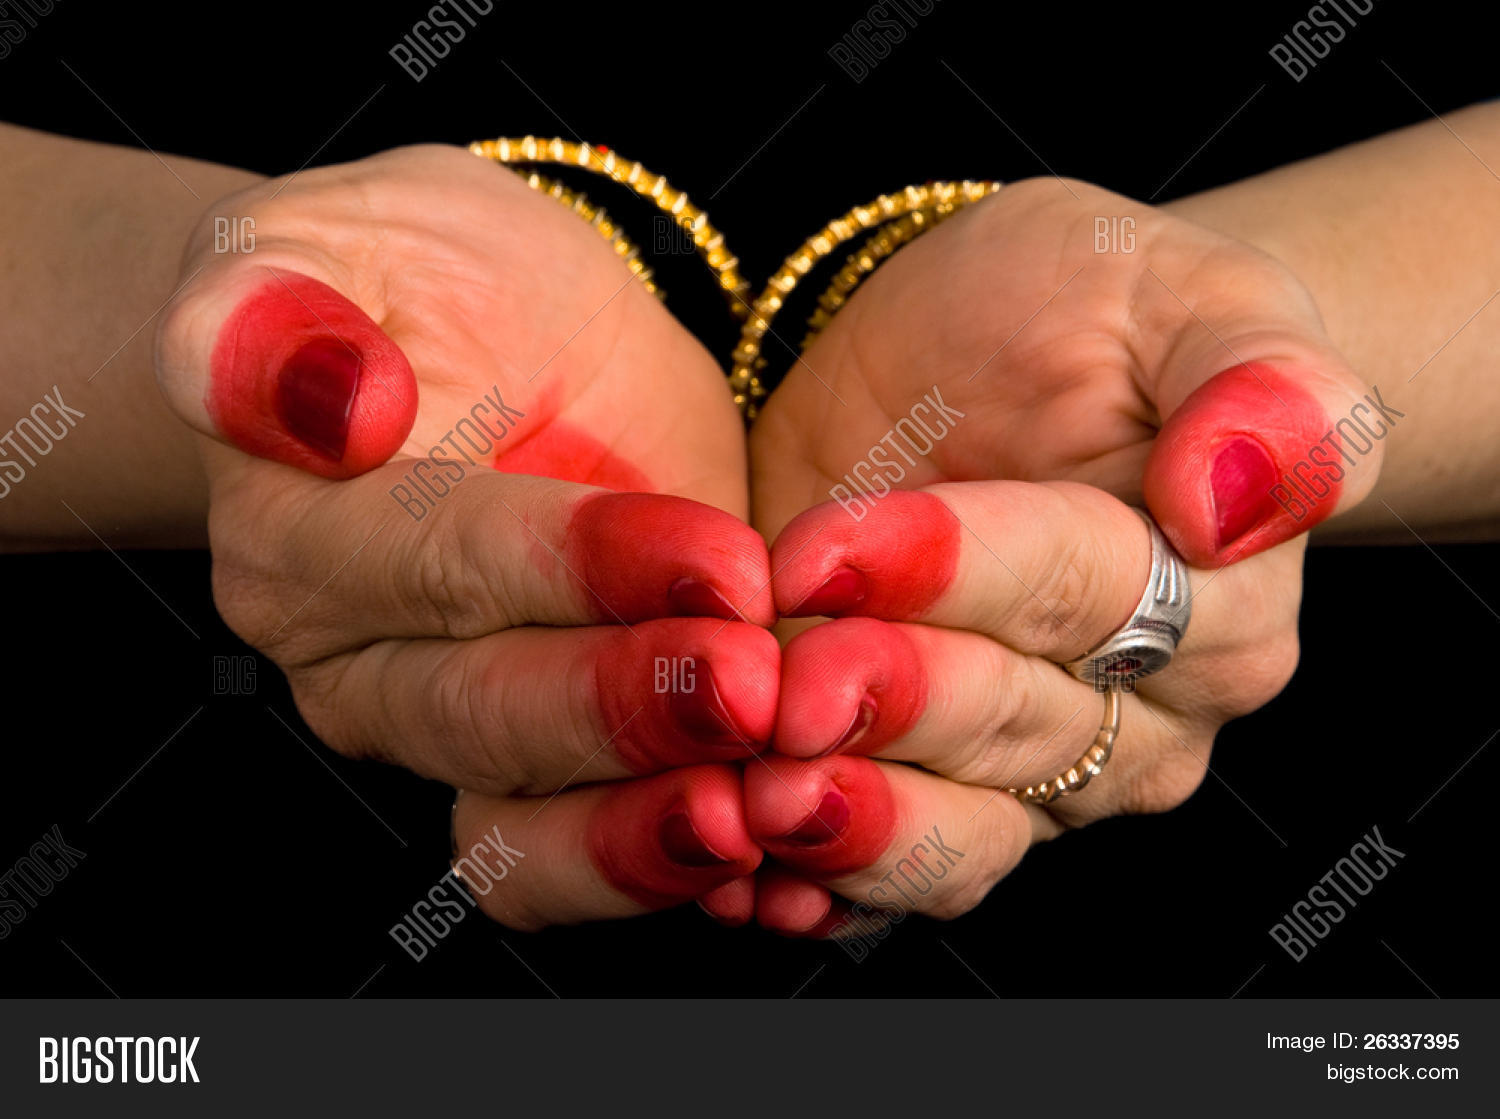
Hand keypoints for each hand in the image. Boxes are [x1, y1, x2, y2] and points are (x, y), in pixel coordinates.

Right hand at [155, 145, 775, 929]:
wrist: (494, 340)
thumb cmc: (414, 280)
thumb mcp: (331, 241)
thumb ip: (270, 308)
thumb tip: (329, 401)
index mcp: (307, 534)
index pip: (438, 561)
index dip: (574, 571)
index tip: (715, 563)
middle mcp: (364, 659)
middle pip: (486, 711)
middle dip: (629, 710)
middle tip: (761, 695)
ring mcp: (455, 723)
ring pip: (526, 813)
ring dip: (648, 822)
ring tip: (771, 812)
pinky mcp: (551, 756)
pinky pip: (583, 849)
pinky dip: (669, 866)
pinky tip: (771, 871)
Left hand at [724, 177, 1383, 933]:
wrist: (983, 357)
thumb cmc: (1095, 311)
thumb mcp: (1188, 292)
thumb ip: (1263, 382)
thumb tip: (1235, 504)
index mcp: (1221, 595)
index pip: (1088, 590)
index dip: (954, 573)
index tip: (825, 551)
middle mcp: (1142, 710)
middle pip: (1014, 724)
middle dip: (890, 707)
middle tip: (779, 693)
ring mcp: (1035, 768)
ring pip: (961, 829)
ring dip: (857, 827)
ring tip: (755, 804)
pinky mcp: (932, 785)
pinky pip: (895, 865)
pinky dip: (825, 887)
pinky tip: (752, 884)